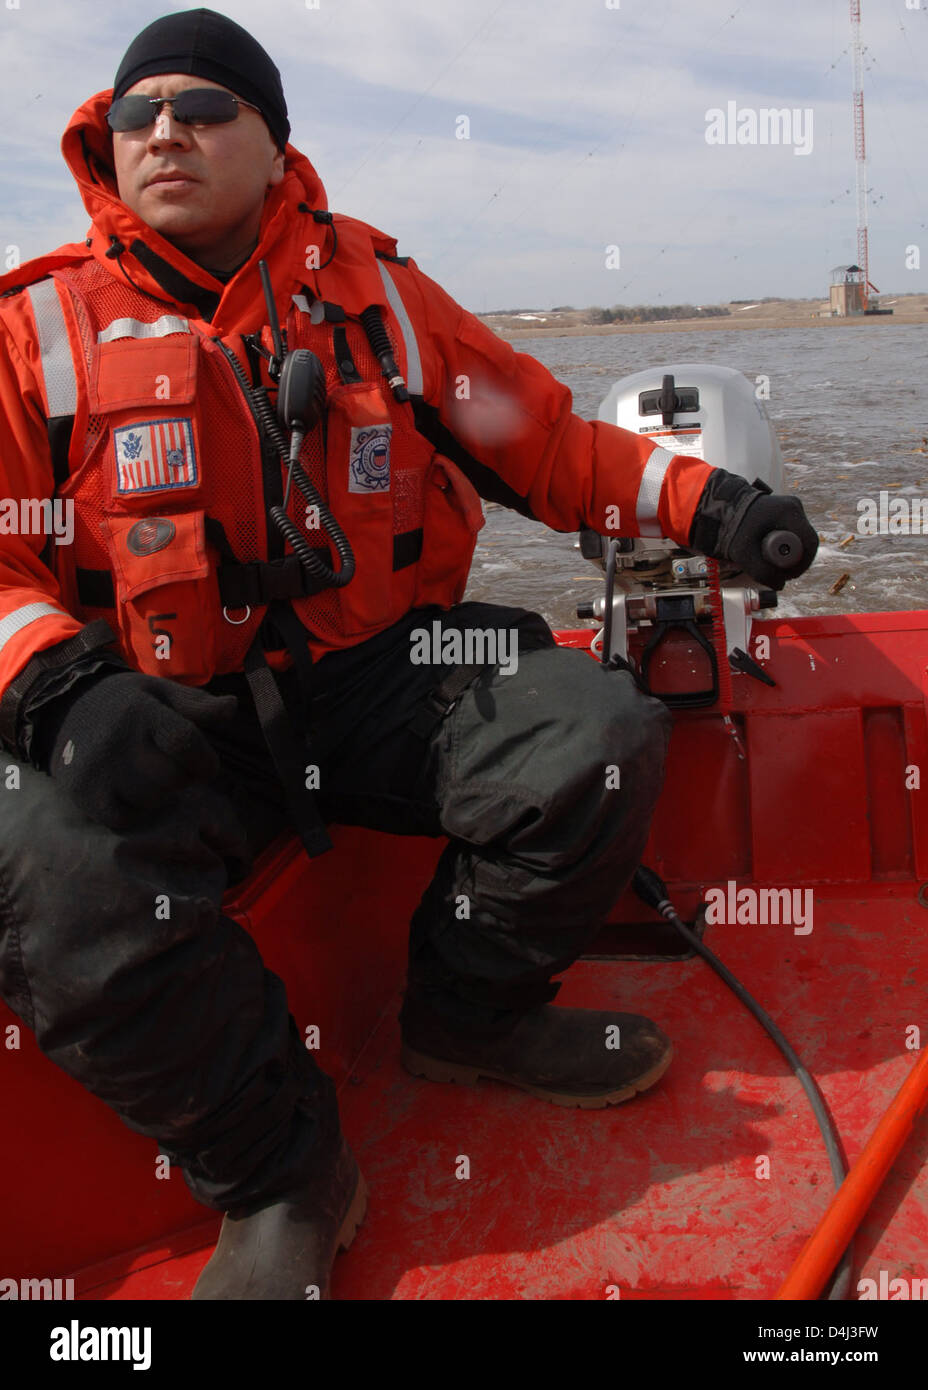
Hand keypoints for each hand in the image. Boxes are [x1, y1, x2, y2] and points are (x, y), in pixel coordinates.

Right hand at [35, 670, 239, 830]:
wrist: (66, 708)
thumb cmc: (127, 704)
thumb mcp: (162, 693)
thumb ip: (198, 704)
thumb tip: (233, 708)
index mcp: (141, 712)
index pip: (184, 741)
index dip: (205, 760)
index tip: (206, 765)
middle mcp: (117, 740)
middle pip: (172, 777)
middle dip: (184, 777)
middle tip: (174, 767)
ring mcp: (98, 770)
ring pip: (152, 800)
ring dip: (161, 794)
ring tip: (151, 776)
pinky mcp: (84, 793)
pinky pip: (124, 818)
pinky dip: (135, 811)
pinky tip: (131, 791)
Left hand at [689, 469, 817, 590]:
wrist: (719, 510)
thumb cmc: (731, 527)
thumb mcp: (744, 553)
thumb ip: (762, 572)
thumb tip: (780, 585)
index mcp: (789, 512)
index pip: (809, 542)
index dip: (802, 563)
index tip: (789, 575)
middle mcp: (793, 507)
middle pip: (804, 541)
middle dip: (794, 560)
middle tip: (780, 573)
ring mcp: (789, 508)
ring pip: (797, 538)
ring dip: (788, 553)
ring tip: (771, 563)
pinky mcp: (783, 512)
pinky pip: (789, 534)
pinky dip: (782, 545)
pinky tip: (770, 553)